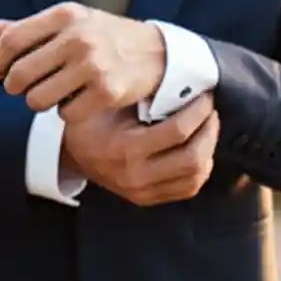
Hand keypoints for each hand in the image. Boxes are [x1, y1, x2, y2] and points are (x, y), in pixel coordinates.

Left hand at [0, 2, 164, 122]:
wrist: (157, 53)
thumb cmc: (106, 37)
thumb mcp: (72, 22)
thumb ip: (33, 27)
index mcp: (65, 14)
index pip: (12, 39)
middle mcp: (78, 37)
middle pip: (20, 74)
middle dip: (15, 87)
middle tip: (22, 89)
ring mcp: (93, 65)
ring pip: (38, 100)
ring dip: (39, 102)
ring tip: (53, 94)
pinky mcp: (107, 91)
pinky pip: (65, 114)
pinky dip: (67, 113)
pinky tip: (78, 101)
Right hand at [63, 93, 219, 206]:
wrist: (70, 152)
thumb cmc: (89, 119)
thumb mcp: (104, 101)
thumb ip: (137, 94)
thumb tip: (179, 81)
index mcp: (125, 149)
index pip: (177, 132)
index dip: (198, 112)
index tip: (204, 96)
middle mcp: (136, 176)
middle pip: (193, 159)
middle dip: (209, 130)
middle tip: (210, 111)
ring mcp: (142, 192)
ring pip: (195, 177)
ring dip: (208, 150)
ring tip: (206, 127)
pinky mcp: (147, 199)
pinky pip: (187, 188)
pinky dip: (200, 168)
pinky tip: (198, 149)